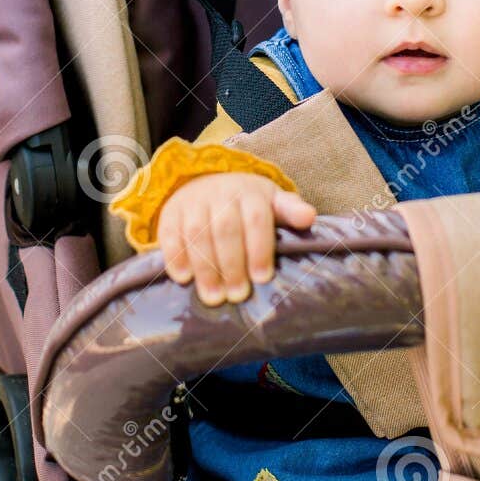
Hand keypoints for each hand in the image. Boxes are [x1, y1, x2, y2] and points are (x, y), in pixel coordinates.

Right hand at [157, 173, 316, 305]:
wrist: (208, 183)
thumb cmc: (248, 204)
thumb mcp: (272, 202)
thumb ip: (290, 211)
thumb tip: (309, 217)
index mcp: (251, 193)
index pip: (256, 219)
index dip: (259, 249)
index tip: (262, 278)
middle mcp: (221, 193)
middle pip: (225, 228)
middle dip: (232, 264)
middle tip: (237, 295)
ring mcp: (194, 201)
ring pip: (197, 232)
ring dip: (204, 267)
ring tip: (213, 297)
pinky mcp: (171, 212)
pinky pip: (170, 234)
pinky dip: (175, 257)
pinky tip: (183, 279)